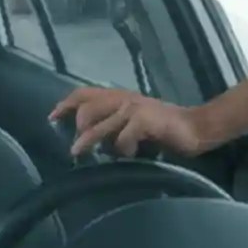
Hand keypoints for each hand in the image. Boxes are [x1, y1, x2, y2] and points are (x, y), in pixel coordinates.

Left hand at [48, 87, 206, 158]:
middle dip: (76, 128)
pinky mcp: (144, 121)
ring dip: (87, 141)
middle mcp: (124, 98)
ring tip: (78, 153)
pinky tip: (132, 154)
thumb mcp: (135, 122)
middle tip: (75, 146)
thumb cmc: (164, 128)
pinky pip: (121, 138)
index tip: (51, 117)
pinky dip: (122, 149)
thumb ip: (114, 125)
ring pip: (98, 125)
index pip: (85, 94)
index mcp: (120, 96)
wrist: (196, 128)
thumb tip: (91, 140)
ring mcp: (133, 108)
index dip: (66, 104)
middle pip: (86, 108)